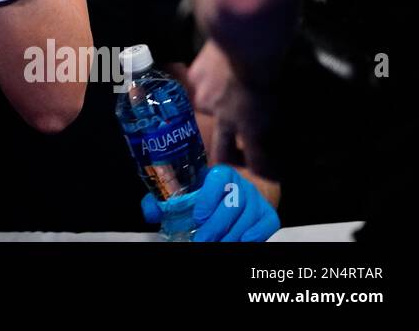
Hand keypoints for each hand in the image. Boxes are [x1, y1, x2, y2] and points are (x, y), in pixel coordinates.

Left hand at [142, 164, 279, 240]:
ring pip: (246, 218)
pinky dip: (254, 236)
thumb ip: (165, 200)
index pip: (219, 177)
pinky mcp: (269, 216)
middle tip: (202, 240)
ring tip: (216, 245)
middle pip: (233, 204)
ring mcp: (257, 200)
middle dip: (216, 226)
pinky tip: (241, 242)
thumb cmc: (205, 197)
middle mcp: (242, 184)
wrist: (236, 196)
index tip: (198, 217)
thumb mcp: (185, 194)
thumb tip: (149, 213)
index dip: (209, 197)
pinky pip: (266, 226)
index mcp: (220, 173)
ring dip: (230, 236)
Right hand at [192, 44, 280, 179]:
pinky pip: (200, 86)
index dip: (264, 169)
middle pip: (222, 154)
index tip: (269, 168)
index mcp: (254, 127)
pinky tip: (218, 69)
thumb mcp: (285, 97)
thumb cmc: (276, 63)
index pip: (258, 163)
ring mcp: (206, 100)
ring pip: (209, 115)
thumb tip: (279, 128)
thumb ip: (277, 118)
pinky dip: (208, 83)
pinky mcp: (194, 79)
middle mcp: (226, 120)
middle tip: (238, 154)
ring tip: (228, 95)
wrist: (246, 36)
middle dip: (231, 159)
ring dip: (218, 111)